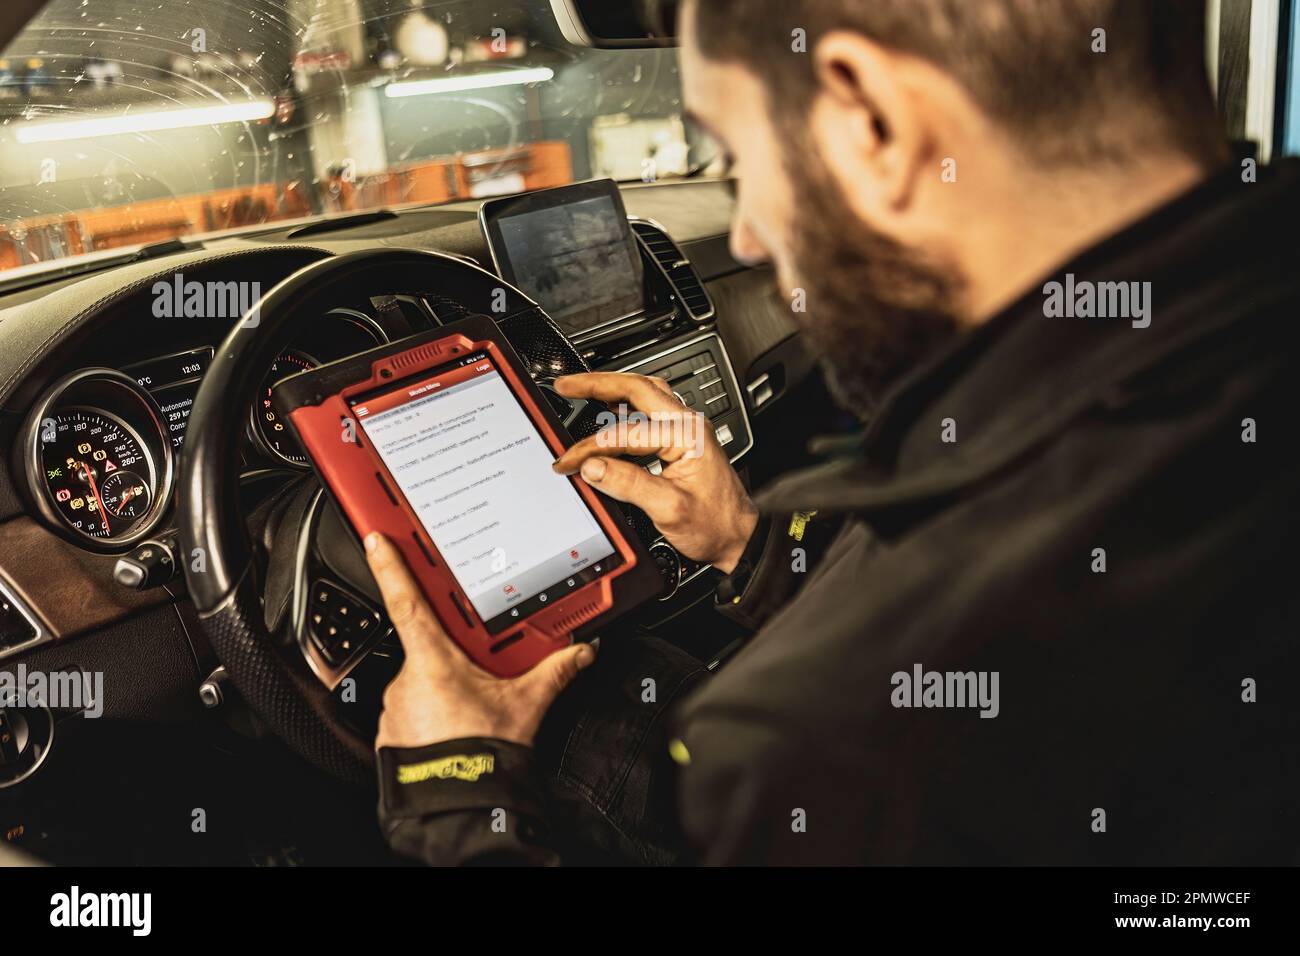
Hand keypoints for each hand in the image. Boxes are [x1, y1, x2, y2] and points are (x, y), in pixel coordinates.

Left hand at [364, 533, 594, 749]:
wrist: (460, 807)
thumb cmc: (482, 755)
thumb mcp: (525, 705)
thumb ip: (553, 671)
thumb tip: (579, 650)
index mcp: (433, 660)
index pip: (407, 600)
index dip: (390, 565)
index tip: (376, 539)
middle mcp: (406, 680)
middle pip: (428, 647)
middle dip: (455, 659)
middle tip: (478, 680)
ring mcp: (395, 709)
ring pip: (420, 683)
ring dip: (444, 691)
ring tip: (473, 712)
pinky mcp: (391, 735)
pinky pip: (411, 713)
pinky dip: (432, 716)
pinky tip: (455, 728)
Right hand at [551, 372, 758, 573]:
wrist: (738, 538)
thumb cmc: (715, 524)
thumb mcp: (669, 508)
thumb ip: (629, 484)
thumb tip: (593, 467)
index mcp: (686, 434)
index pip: (624, 433)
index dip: (590, 448)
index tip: (568, 462)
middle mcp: (687, 424)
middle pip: (637, 388)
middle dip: (597, 384)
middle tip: (566, 385)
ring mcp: (686, 430)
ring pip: (644, 394)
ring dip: (612, 389)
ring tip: (582, 388)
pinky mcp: (682, 441)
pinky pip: (648, 413)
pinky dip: (624, 408)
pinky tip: (609, 410)